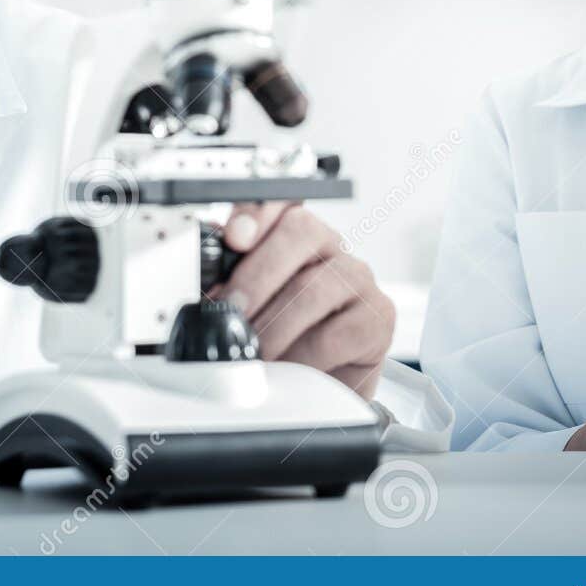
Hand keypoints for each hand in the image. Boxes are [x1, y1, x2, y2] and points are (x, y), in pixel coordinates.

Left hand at [216, 202, 395, 396]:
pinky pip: (335, 334)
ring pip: (313, 288)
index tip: (234, 238)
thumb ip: (233, 282)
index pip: (281, 203)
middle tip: (232, 309)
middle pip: (300, 232)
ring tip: (253, 350)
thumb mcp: (255, 305)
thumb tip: (207, 279)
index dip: (256, 213)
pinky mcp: (378, 319)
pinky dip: (301, 355)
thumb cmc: (287, 337)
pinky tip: (288, 366)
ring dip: (273, 325)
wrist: (328, 382)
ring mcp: (359, 279)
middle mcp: (332, 247)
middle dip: (257, 272)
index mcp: (298, 234)